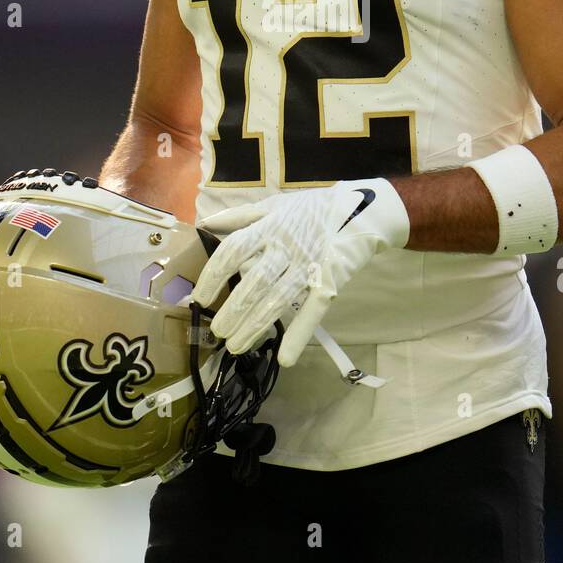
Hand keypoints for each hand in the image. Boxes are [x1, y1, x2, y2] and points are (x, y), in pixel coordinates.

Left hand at [190, 178, 409, 367]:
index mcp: (269, 226)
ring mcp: (309, 266)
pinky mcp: (330, 282)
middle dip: (233, 309)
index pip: (234, 251)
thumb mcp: (274, 204)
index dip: (214, 276)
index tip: (200, 298)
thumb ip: (239, 216)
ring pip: (279, 299)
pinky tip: (286, 357)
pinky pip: (313, 310)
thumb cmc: (312, 209)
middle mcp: (287, 246)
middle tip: (217, 331)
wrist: (363, 210)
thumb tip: (205, 224)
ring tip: (236, 346)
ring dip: (255, 325)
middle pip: (254, 281)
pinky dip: (300, 334)